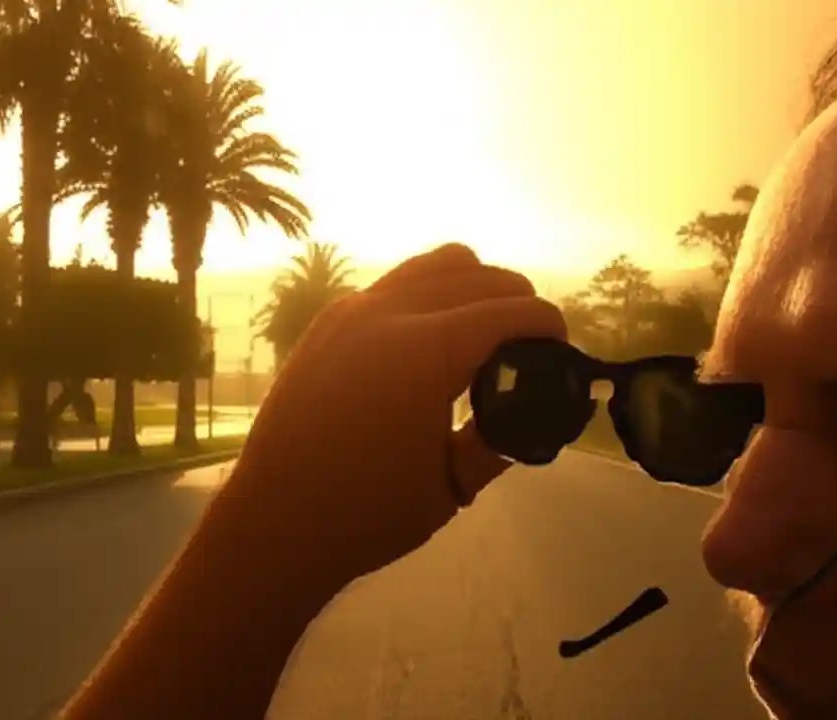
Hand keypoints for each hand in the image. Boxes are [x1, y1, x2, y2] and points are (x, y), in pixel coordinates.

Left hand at [219, 244, 566, 588]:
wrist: (274, 523)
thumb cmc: (367, 514)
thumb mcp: (451, 483)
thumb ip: (499, 437)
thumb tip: (535, 413)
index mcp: (425, 350)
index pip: (506, 311)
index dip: (544, 322)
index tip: (563, 344)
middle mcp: (385, 314)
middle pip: (472, 275)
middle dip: (513, 297)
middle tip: (531, 339)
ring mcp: (347, 313)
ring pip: (427, 266)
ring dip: (468, 284)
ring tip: (486, 325)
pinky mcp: (324, 325)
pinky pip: (390, 286)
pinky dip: (425, 293)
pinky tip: (433, 335)